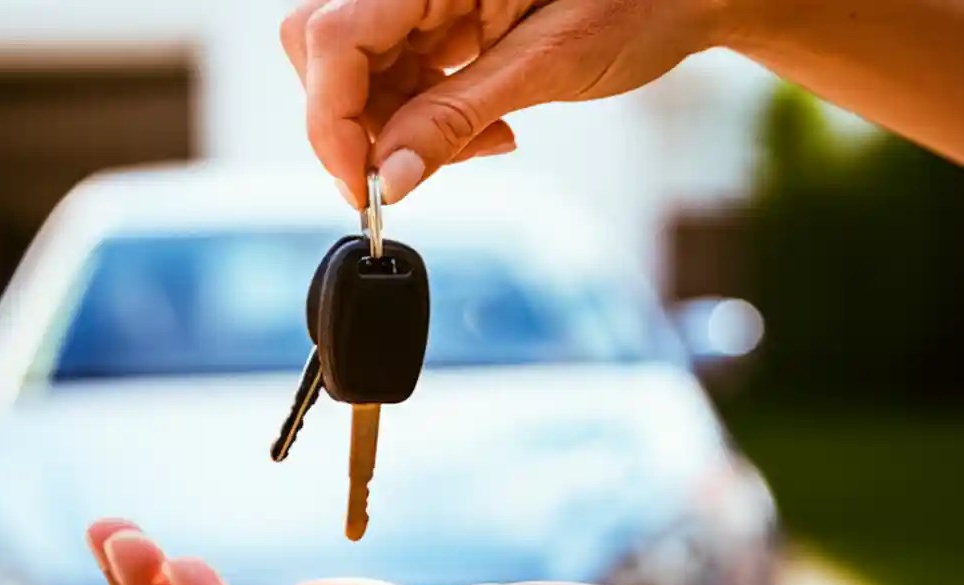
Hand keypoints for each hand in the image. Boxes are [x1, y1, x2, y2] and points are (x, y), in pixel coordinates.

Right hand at [280, 0, 726, 205]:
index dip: (332, 121)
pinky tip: (481, 128)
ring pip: (352, 71)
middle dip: (356, 124)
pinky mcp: (436, 18)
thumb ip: (454, 119)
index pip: (333, 38)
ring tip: (478, 142)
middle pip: (325, 52)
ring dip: (395, 127)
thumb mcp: (545, 66)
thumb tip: (389, 180)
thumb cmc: (637, 1)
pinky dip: (423, 117)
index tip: (362, 187)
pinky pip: (394, 74)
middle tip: (407, 173)